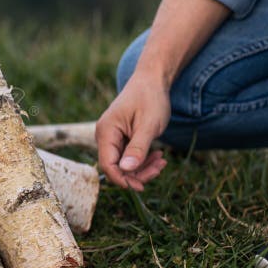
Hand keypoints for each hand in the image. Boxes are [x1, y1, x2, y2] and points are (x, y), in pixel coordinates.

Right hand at [96, 72, 169, 191]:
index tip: (141, 186)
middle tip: (160, 168)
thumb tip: (126, 170)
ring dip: (143, 167)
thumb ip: (137, 148)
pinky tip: (158, 155)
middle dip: (138, 172)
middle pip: (116, 166)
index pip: (107, 164)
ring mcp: (112, 137)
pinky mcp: (120, 138)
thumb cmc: (150, 98)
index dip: (121, 178)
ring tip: (162, 160)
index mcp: (106, 131)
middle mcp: (105, 135)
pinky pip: (128, 156)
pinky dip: (143, 159)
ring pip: (123, 163)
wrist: (151, 81)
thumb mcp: (148, 125)